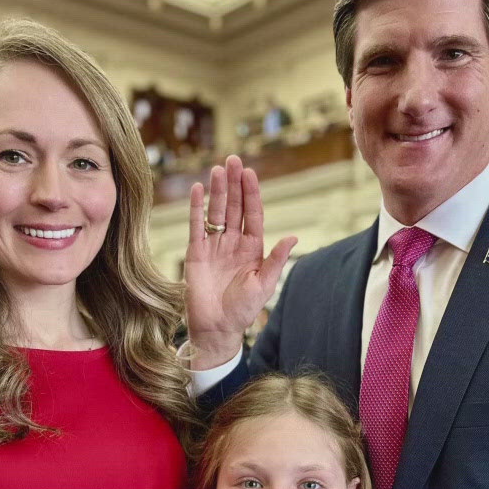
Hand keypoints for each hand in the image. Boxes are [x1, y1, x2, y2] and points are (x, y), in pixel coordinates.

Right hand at [183, 154, 295, 369]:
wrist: (216, 328)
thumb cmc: (243, 309)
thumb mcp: (264, 284)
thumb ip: (276, 260)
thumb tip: (293, 237)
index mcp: (252, 247)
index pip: (252, 214)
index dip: (251, 193)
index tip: (249, 172)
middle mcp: (233, 242)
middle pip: (234, 206)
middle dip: (234, 183)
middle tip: (232, 159)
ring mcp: (214, 245)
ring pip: (216, 211)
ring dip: (217, 190)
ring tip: (218, 169)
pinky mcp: (196, 252)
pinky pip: (196, 226)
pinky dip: (196, 208)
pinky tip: (199, 190)